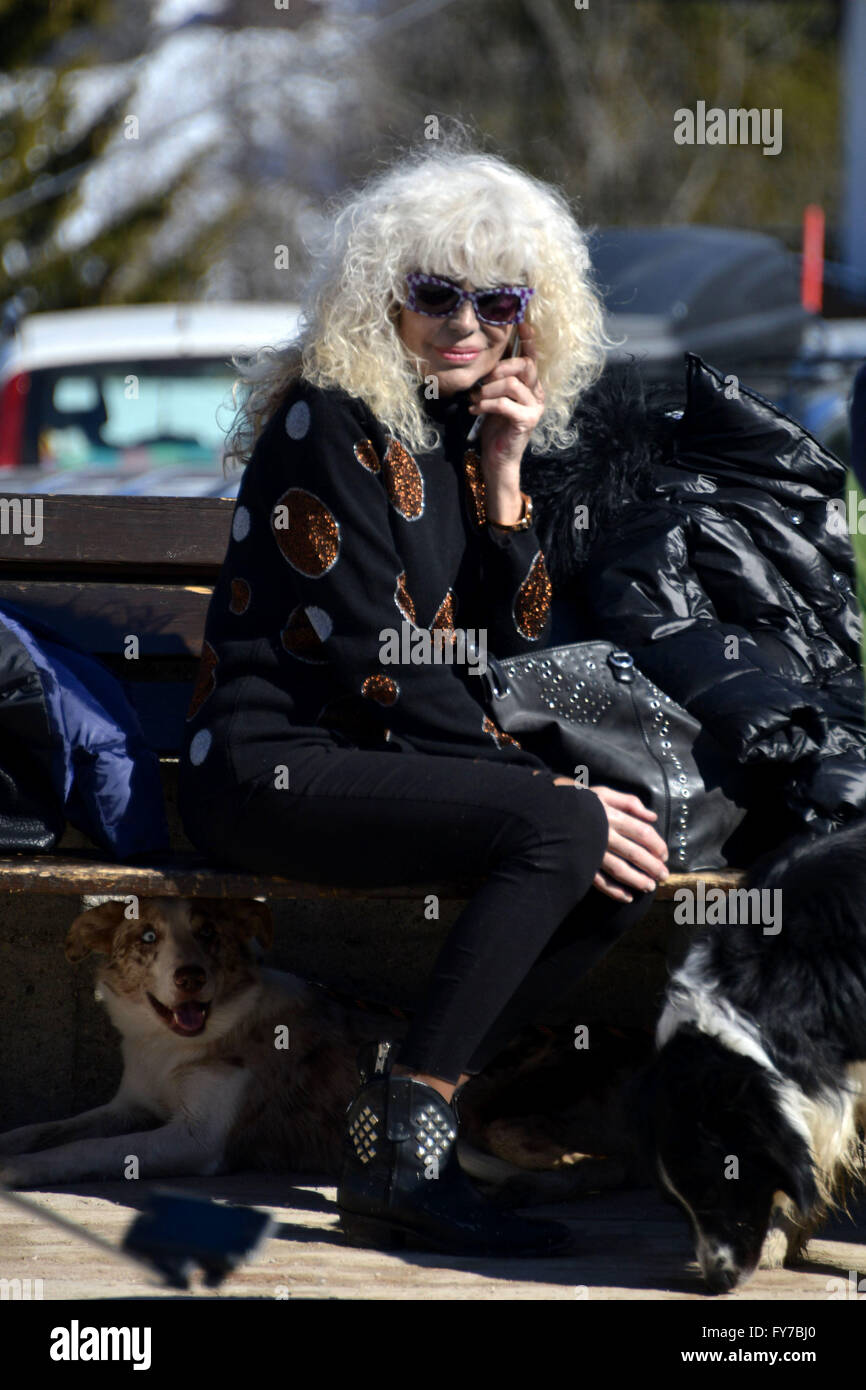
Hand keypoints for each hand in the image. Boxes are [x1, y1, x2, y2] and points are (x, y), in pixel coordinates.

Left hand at [470, 323, 544, 516]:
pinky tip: (475, 409)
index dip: (528, 341)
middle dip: (500, 367)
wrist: (497, 459)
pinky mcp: (526, 421)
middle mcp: (537, 394)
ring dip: (488, 389)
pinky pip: (504, 403)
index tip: (521, 324)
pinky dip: (486, 404)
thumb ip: (495, 380)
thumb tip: (485, 361)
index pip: (531, 359)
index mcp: (530, 387)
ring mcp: (534, 408)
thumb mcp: (493, 398)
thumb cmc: (493, 428)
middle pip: (524, 366)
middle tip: (482, 379)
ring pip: (512, 383)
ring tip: (474, 399)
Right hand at [545, 775, 669, 902]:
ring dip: (637, 880)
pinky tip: (627, 897)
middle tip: (663, 875)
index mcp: (612, 816)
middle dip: (652, 866)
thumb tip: (653, 817)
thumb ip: (629, 803)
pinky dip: (614, 891)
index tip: (665, 855)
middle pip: (635, 853)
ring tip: (649, 886)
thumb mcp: (603, 793)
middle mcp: (604, 834)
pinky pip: (599, 881)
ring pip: (619, 869)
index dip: (657, 845)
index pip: (642, 832)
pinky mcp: (581, 863)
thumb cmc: (578, 800)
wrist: (545, 809)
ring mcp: (592, 851)